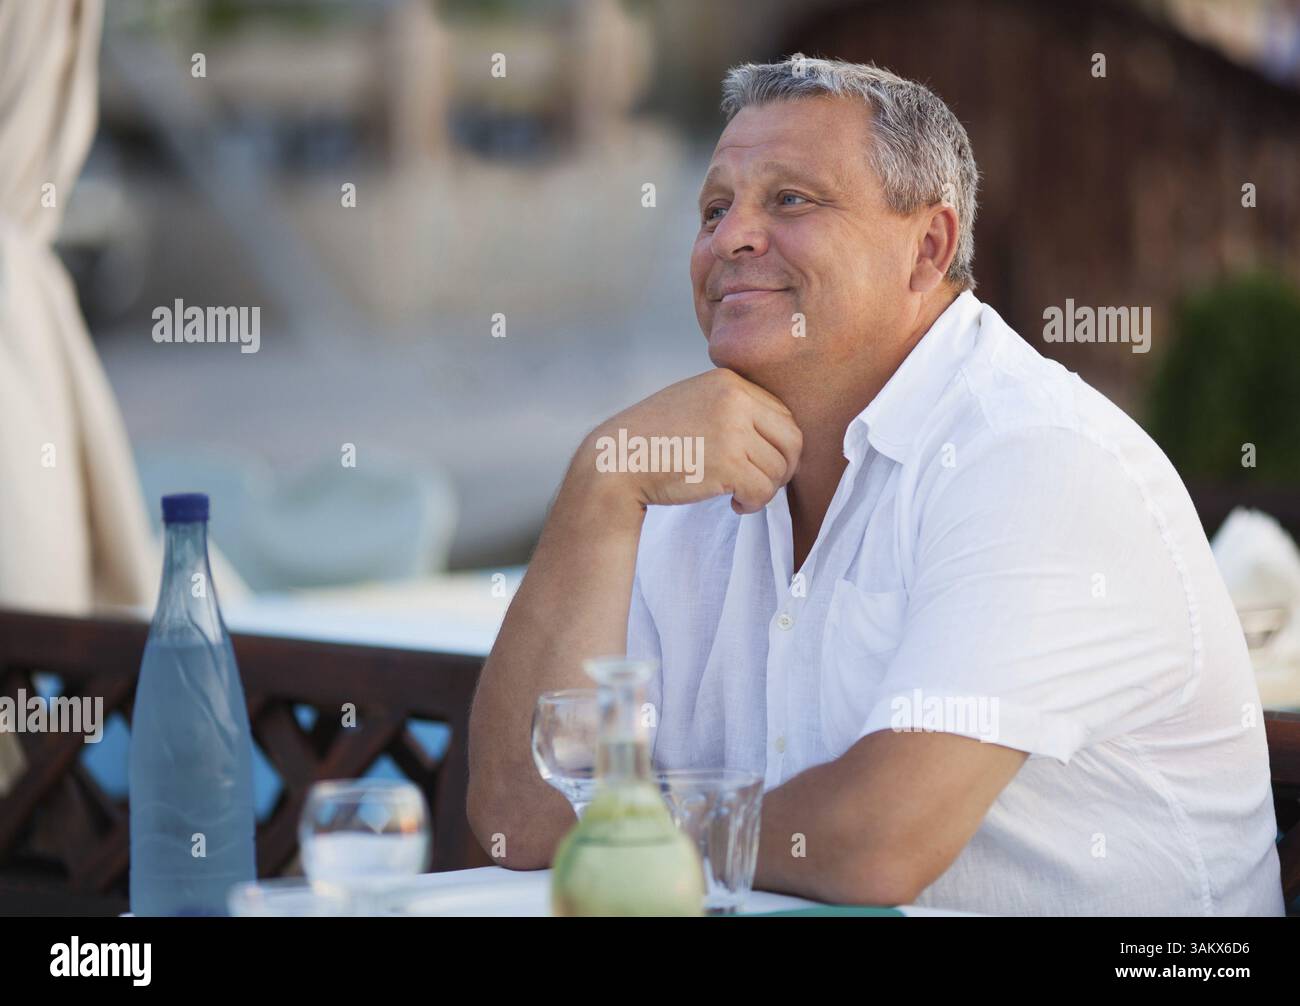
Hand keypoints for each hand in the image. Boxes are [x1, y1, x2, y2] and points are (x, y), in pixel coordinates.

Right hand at [579, 369, 801, 513]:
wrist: (618, 459)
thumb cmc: (656, 438)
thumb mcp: (696, 401)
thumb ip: (733, 407)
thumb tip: (779, 436)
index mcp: (729, 381)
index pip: (782, 414)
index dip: (779, 445)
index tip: (762, 463)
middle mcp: (734, 400)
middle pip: (792, 440)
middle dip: (784, 468)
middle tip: (762, 484)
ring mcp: (732, 431)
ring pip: (779, 469)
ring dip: (764, 490)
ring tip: (740, 495)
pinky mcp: (727, 464)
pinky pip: (763, 491)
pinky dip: (753, 504)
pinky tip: (734, 504)